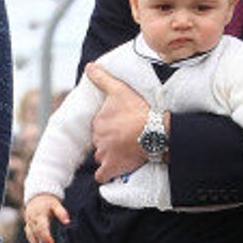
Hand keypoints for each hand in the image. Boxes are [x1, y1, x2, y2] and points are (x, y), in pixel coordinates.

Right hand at [23, 193, 69, 242]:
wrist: (37, 195)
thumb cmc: (48, 201)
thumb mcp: (56, 204)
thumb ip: (61, 213)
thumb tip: (67, 222)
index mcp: (39, 214)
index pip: (42, 228)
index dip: (46, 237)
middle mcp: (32, 218)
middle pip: (36, 232)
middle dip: (43, 240)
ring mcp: (29, 221)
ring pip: (30, 234)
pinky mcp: (28, 224)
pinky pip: (28, 234)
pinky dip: (32, 241)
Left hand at [87, 63, 151, 181]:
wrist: (154, 132)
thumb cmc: (138, 110)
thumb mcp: (120, 90)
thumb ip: (102, 78)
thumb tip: (89, 66)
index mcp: (98, 121)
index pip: (98, 126)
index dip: (109, 126)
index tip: (120, 126)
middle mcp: (98, 138)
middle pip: (100, 141)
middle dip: (108, 141)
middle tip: (124, 139)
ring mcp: (104, 154)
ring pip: (101, 156)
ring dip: (108, 156)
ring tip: (123, 152)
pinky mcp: (112, 167)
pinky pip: (102, 175)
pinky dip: (106, 174)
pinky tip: (113, 171)